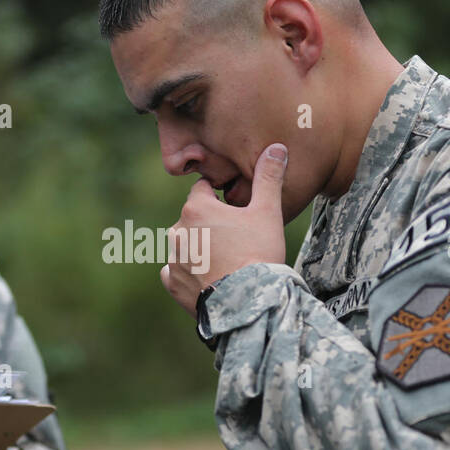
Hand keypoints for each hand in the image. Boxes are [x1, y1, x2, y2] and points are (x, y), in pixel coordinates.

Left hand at [161, 143, 288, 315]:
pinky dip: (189, 273)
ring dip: (199, 249)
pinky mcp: (173, 284)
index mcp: (196, 207)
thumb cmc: (258, 252)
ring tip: (226, 261)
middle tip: (236, 240)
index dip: (222, 198)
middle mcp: (177, 231)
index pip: (204, 190)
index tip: (236, 210)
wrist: (248, 302)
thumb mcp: (268, 212)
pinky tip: (208, 278)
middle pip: (194, 218)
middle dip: (210, 225)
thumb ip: (269, 177)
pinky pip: (175, 272)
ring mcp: (173, 259)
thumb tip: (277, 148)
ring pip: (185, 245)